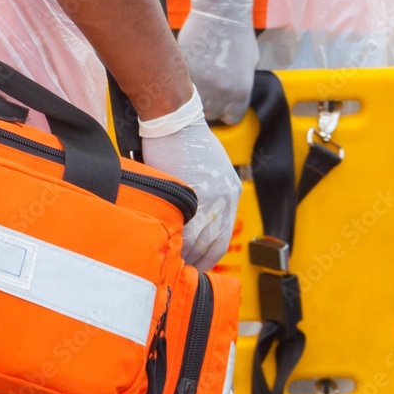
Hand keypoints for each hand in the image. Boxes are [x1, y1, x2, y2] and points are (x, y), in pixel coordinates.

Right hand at [140, 90, 241, 269]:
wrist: (174, 119)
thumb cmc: (183, 140)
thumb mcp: (205, 169)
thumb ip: (202, 196)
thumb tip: (185, 221)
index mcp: (231, 193)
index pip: (221, 238)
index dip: (207, 258)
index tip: (192, 268)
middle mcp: (226, 198)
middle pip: (212, 245)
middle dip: (196, 263)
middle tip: (178, 275)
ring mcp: (211, 197)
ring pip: (199, 241)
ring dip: (184, 256)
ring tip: (168, 267)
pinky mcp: (194, 194)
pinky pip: (185, 229)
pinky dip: (176, 243)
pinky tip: (162, 250)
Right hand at [177, 0, 258, 125]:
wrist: (220, 13)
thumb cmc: (238, 35)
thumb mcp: (250, 64)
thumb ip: (241, 85)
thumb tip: (229, 97)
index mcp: (240, 92)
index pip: (231, 119)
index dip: (226, 112)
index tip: (223, 105)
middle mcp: (219, 93)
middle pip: (209, 115)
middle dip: (209, 105)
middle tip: (208, 92)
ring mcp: (199, 84)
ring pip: (191, 105)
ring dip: (193, 98)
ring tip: (197, 84)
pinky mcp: (183, 74)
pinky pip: (181, 88)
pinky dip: (183, 84)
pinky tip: (188, 73)